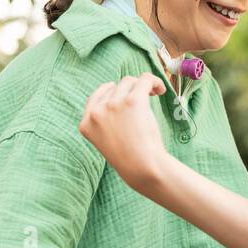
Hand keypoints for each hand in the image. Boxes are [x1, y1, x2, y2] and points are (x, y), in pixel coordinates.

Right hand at [79, 73, 170, 191]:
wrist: (142, 168)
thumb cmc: (131, 159)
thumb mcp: (108, 140)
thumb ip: (107, 121)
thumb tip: (120, 92)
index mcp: (86, 123)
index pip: (96, 97)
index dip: (113, 94)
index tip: (125, 97)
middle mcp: (96, 112)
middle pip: (115, 87)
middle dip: (130, 91)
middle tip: (145, 100)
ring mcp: (113, 105)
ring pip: (129, 81)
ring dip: (142, 87)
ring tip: (154, 95)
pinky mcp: (132, 100)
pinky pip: (145, 79)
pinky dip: (154, 81)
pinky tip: (161, 89)